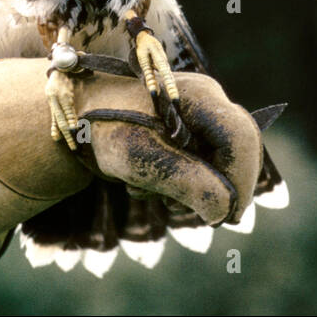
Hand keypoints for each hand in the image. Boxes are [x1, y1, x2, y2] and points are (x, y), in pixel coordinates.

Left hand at [0, 59, 261, 264]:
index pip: (242, 140)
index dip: (242, 182)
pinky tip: (150, 182)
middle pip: (238, 152)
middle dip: (218, 187)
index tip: (224, 217)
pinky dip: (183, 180)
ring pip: (221, 161)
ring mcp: (200, 112)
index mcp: (200, 98)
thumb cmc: (104, 129)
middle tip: (186, 211)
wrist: (74, 114)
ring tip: (151, 189)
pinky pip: (205, 161)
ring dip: (194, 187)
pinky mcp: (190, 126)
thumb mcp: (140, 158)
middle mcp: (208, 100)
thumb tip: (224, 210)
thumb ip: (186, 181)